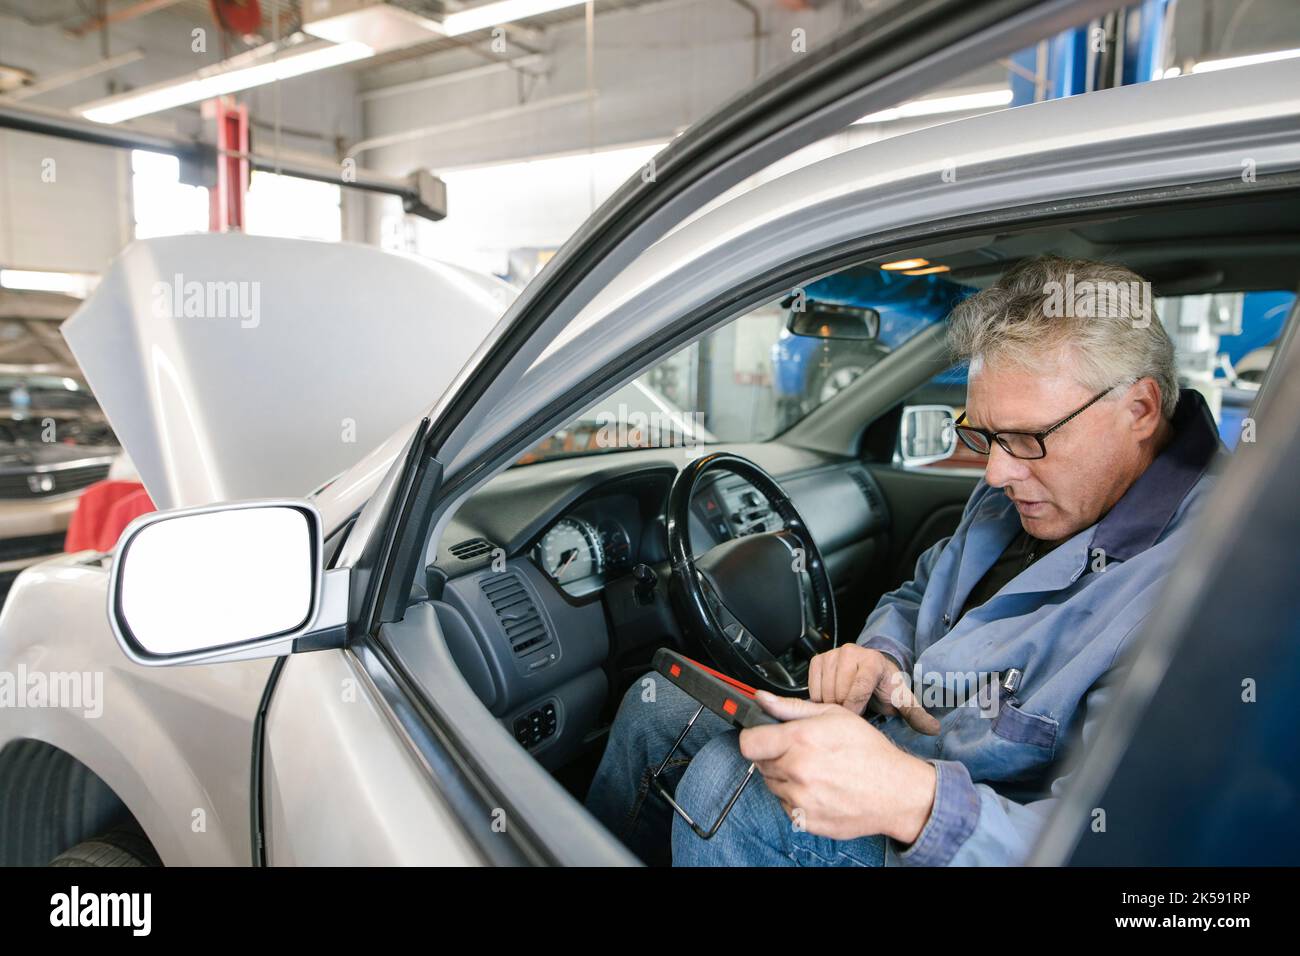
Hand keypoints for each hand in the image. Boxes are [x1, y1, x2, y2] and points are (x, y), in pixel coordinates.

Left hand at [739, 693, 936, 843]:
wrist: (896, 792)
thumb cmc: (869, 751)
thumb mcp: (834, 715)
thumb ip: (792, 708)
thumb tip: (763, 699)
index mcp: (801, 741)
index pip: (749, 742)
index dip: (754, 736)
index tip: (762, 736)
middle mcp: (797, 772)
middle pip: (760, 763)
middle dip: (775, 755)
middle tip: (802, 751)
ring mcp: (801, 800)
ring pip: (772, 785)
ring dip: (785, 777)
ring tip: (814, 769)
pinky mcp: (805, 821)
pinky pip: (785, 805)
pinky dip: (796, 797)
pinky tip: (819, 787)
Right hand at [808, 644, 939, 733]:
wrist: (872, 671)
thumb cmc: (886, 687)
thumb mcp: (902, 700)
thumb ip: (916, 715)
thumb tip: (934, 728)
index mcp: (872, 661)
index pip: (857, 690)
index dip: (855, 709)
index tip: (858, 717)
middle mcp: (851, 652)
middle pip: (839, 693)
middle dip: (845, 708)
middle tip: (855, 709)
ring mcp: (833, 654)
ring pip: (824, 692)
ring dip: (832, 703)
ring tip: (845, 702)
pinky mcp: (819, 659)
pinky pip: (812, 687)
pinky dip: (820, 697)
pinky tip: (833, 696)